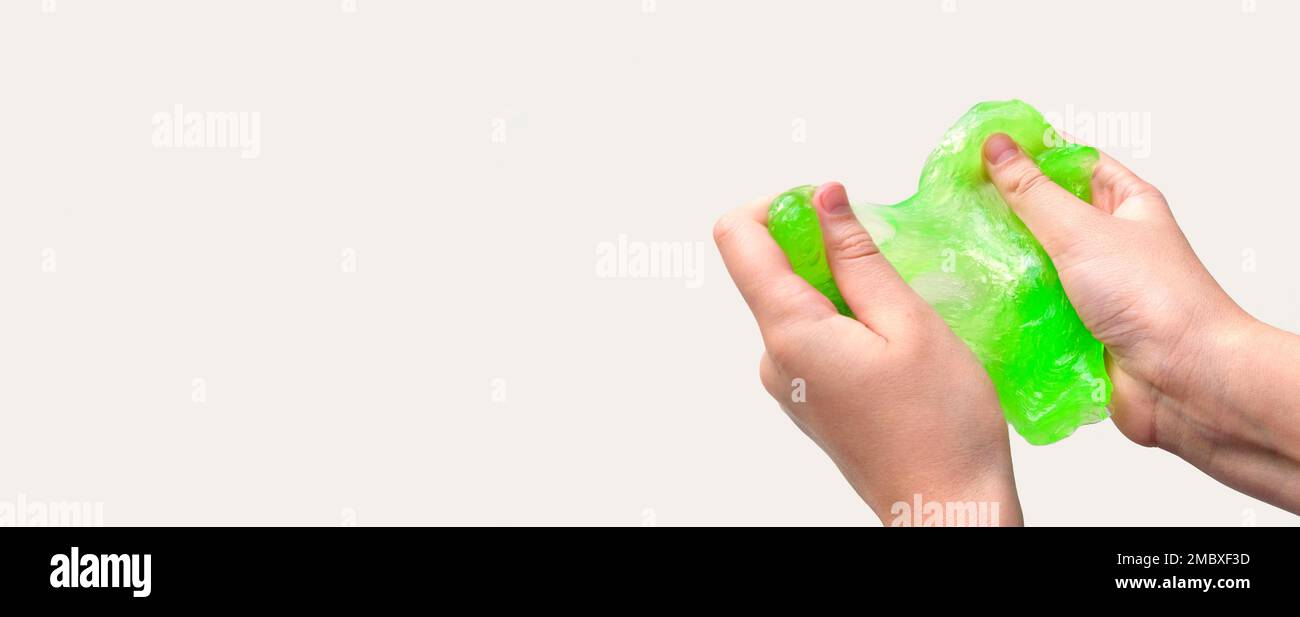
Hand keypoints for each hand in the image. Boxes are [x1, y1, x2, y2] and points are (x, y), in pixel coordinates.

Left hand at [715, 182, 1021, 524]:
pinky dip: (847, 317)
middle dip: (822, 245)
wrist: (946, 509)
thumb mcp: (909, 321)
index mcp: (788, 332)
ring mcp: (788, 381)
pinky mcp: (810, 397)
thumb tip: (823, 197)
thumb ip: (858, 255)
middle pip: (769, 268)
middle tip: (886, 261)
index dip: (778, 204)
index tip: (829, 205)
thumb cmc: (941, 424)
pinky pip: (813, 335)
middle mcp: (774, 358)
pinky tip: (895, 340)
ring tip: (901, 312)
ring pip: (797, 302)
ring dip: (842, 284)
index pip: (738, 238)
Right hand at [983, 134, 1299, 511]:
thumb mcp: (1083, 231)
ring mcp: (1091, 288)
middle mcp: (1109, 243)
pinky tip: (972, 298)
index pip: (1070, 162)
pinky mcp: (1075, 329)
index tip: (977, 148)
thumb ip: (1032, 192)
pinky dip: (1007, 305)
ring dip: (1001, 262)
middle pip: (1045, 214)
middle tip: (952, 202)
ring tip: (953, 250)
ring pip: (1033, 264)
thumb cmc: (1152, 298)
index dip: (1027, 152)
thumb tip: (996, 146)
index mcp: (1125, 204)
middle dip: (1003, 210)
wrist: (1184, 382)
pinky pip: (1031, 309)